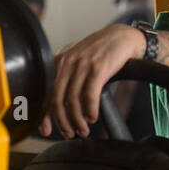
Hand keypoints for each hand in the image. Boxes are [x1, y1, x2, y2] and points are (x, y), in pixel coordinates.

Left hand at [39, 23, 145, 137]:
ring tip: (84, 129)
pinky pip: (89, 95)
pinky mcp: (98, 68)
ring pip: (73, 100)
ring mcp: (82, 64)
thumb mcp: (79, 62)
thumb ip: (68, 80)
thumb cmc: (101, 53)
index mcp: (59, 62)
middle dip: (63, 121)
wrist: (122, 37)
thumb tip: (59, 107)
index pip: (48, 93)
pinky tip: (93, 116)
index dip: (46, 115)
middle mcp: (68, 62)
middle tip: (70, 133)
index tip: (46, 131)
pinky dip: (90, 110)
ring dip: (78, 120)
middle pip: (58, 100)